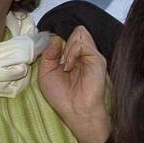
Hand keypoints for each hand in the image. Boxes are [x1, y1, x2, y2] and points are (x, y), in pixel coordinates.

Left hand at [38, 27, 109, 142]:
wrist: (75, 110)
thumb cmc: (61, 96)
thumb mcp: (45, 73)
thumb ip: (48, 54)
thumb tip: (54, 39)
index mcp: (71, 56)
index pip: (66, 35)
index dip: (57, 40)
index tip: (51, 55)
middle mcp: (83, 54)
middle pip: (75, 32)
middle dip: (63, 42)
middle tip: (59, 61)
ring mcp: (91, 55)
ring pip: (80, 34)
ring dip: (67, 47)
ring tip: (64, 65)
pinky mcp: (98, 59)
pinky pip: (82, 44)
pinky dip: (72, 52)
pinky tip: (69, 67)